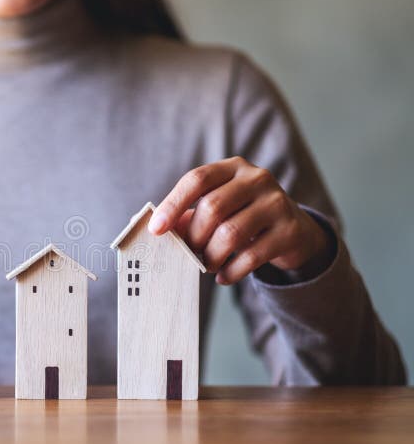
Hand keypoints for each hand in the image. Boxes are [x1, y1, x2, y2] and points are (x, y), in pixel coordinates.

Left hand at [148, 156, 328, 284]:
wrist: (293, 230)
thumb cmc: (243, 216)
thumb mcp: (218, 208)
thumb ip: (187, 215)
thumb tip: (150, 228)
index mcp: (232, 167)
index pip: (197, 179)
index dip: (173, 204)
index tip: (156, 229)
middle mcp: (256, 179)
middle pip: (212, 207)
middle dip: (193, 236)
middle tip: (188, 253)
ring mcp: (276, 204)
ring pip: (230, 233)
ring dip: (211, 256)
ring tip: (206, 265)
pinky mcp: (289, 231)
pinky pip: (251, 256)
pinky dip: (231, 271)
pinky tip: (223, 277)